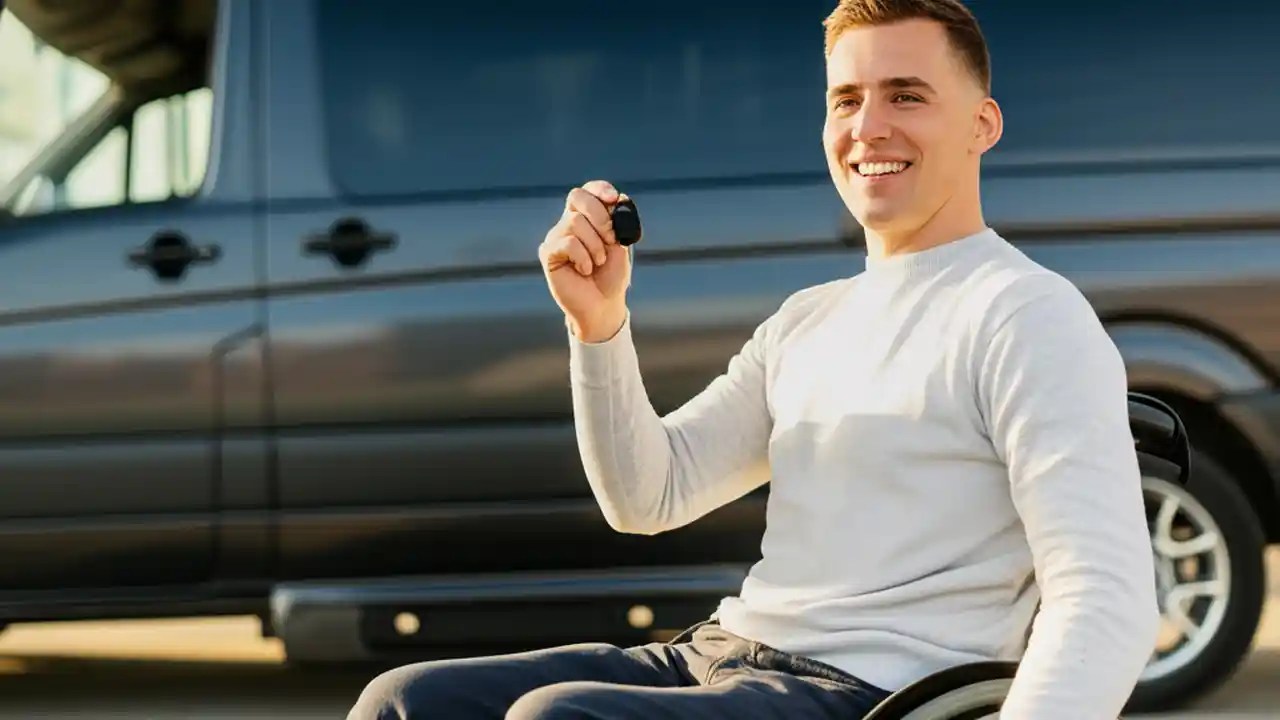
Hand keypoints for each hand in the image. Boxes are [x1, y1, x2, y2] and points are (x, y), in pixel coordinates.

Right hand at [539, 180, 631, 340]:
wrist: (602, 304)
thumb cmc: (611, 275)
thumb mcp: (621, 244)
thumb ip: (619, 221)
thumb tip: (619, 199)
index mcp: (588, 217)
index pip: (588, 191)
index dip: (600, 189)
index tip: (614, 198)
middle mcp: (569, 223)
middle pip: (577, 197)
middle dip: (600, 215)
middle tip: (612, 239)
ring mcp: (557, 237)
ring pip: (575, 222)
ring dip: (595, 244)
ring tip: (598, 262)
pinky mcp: (548, 253)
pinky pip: (567, 243)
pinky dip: (583, 257)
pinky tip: (585, 270)